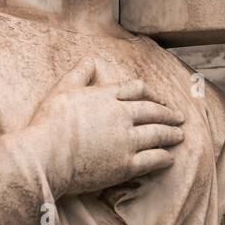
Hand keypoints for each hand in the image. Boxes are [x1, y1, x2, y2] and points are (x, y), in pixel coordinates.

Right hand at [27, 57, 184, 196]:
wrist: (45, 154)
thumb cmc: (49, 122)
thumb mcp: (62, 89)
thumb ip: (79, 74)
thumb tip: (90, 59)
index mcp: (107, 96)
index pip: (137, 90)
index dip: (152, 94)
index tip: (160, 99)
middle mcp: (122, 115)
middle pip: (153, 111)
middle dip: (168, 114)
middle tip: (179, 117)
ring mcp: (126, 141)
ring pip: (157, 134)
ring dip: (171, 134)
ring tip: (179, 135)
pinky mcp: (125, 165)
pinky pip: (152, 159)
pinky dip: (163, 157)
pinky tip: (169, 158)